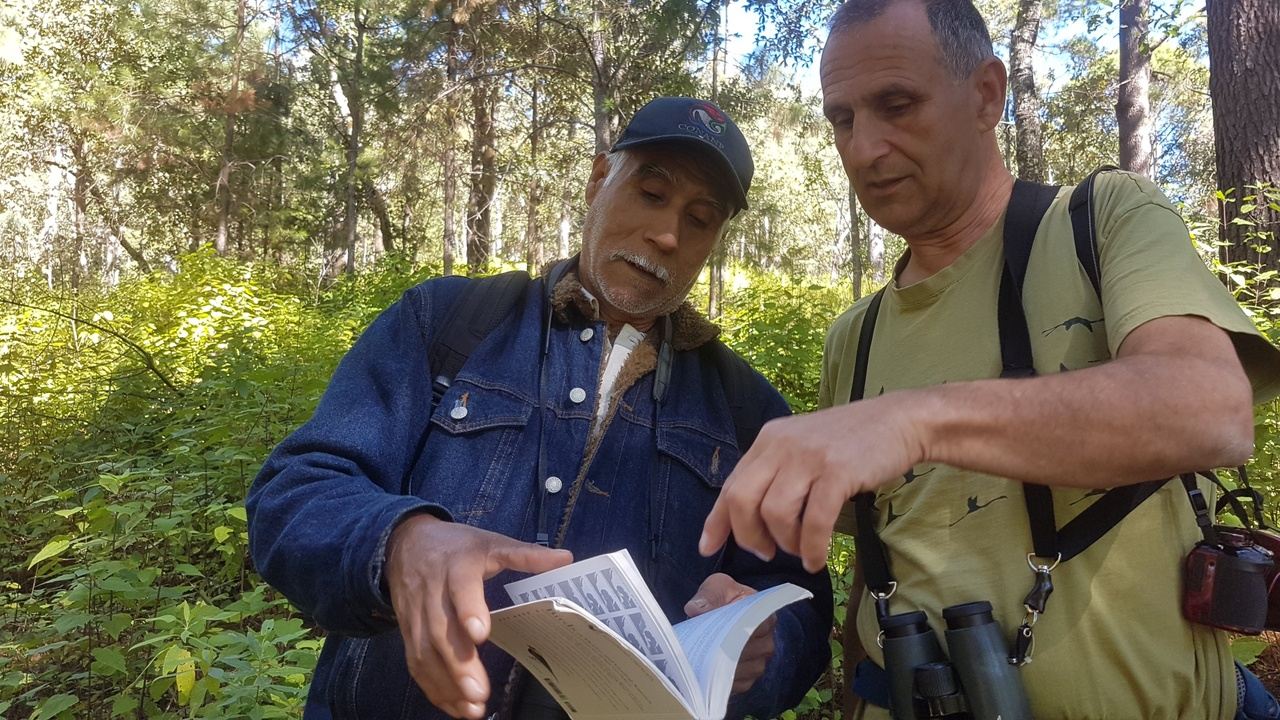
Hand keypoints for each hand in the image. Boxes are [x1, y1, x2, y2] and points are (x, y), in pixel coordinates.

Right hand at [385, 514, 572, 717]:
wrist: (405, 542)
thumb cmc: (456, 546)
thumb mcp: (491, 542)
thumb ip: (525, 554)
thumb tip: (565, 559)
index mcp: (458, 566)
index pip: (461, 588)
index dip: (469, 610)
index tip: (482, 635)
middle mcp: (433, 592)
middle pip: (441, 630)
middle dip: (460, 664)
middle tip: (479, 693)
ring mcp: (417, 614)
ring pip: (425, 652)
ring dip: (446, 683)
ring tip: (471, 708)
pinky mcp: (408, 631)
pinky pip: (415, 662)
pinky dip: (433, 687)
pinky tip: (453, 707)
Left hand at [684, 573, 775, 694]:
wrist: (718, 612)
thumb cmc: (722, 597)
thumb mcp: (716, 587)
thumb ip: (708, 595)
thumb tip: (695, 609)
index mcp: (765, 616)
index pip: (758, 625)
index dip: (738, 628)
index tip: (719, 628)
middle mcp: (766, 642)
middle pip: (751, 650)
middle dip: (728, 648)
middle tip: (706, 646)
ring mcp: (758, 662)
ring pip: (745, 670)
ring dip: (724, 665)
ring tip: (702, 658)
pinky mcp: (747, 679)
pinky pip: (737, 684)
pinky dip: (722, 679)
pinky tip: (705, 671)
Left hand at [699, 396, 925, 571]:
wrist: (899, 421)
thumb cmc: (851, 442)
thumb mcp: (803, 448)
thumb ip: (777, 474)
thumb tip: (752, 519)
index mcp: (768, 440)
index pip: (731, 485)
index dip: (716, 521)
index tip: (707, 548)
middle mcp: (781, 445)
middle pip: (743, 500)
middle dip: (749, 537)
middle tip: (767, 553)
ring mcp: (808, 457)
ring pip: (775, 513)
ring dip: (785, 543)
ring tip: (800, 550)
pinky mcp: (837, 472)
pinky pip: (813, 521)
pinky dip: (811, 547)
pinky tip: (816, 558)